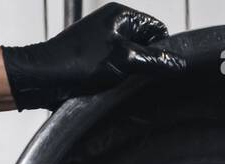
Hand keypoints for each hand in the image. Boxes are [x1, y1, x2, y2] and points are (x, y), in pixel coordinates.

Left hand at [1, 2, 183, 110]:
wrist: (44, 78)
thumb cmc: (78, 63)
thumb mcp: (125, 60)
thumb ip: (156, 61)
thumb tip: (180, 63)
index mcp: (121, 16)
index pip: (159, 29)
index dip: (164, 49)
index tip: (161, 67)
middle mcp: (113, 25)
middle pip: (148, 45)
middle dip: (149, 63)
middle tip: (139, 77)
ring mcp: (104, 43)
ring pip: (135, 60)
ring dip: (134, 74)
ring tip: (122, 83)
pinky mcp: (97, 60)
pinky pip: (121, 69)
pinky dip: (122, 80)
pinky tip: (114, 88)